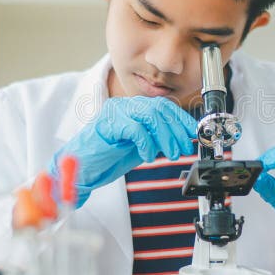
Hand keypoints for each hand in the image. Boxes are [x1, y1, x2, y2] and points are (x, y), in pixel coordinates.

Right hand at [49, 96, 197, 207]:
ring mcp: (114, 112)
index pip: (164, 106)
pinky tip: (148, 156)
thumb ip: (158, 138)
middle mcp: (125, 105)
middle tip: (182, 149)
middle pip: (160, 109)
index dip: (182, 119)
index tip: (193, 134)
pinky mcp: (106, 124)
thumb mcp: (141, 146)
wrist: (82, 169)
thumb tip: (182, 139)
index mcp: (134, 108)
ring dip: (165, 136)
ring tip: (170, 154)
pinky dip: (146, 143)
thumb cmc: (108, 157)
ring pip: (150, 115)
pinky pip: (134, 128)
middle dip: (176, 130)